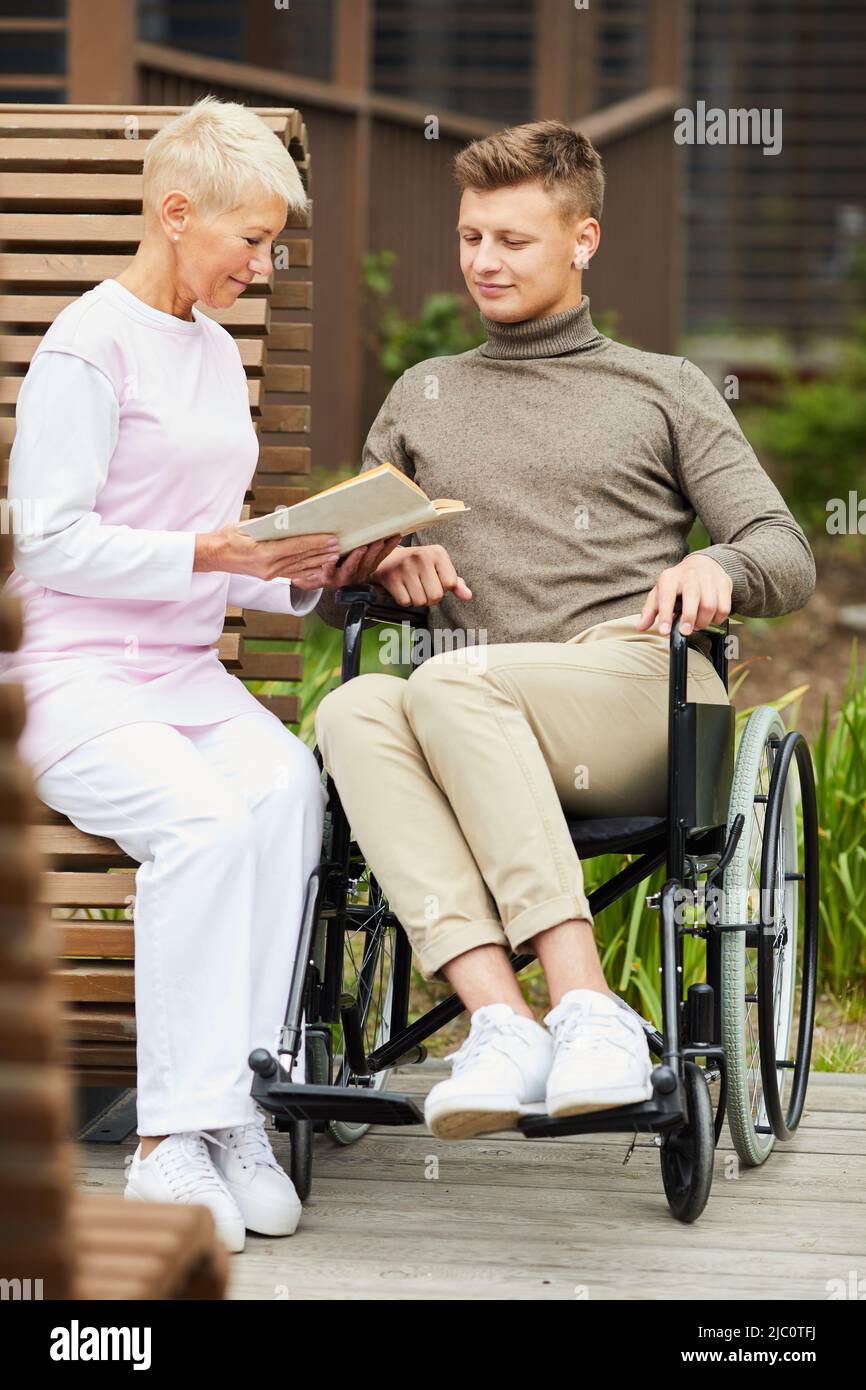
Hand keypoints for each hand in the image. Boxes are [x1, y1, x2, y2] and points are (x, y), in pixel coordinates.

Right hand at [195, 525, 343, 584]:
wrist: (213, 555)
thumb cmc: (228, 537)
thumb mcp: (247, 526)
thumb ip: (269, 524)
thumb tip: (290, 518)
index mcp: (264, 553)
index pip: (296, 546)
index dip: (315, 542)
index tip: (330, 538)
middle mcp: (269, 567)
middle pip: (302, 558)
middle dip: (322, 552)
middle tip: (338, 546)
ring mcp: (270, 574)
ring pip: (300, 567)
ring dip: (319, 561)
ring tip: (333, 556)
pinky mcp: (270, 576)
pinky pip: (293, 573)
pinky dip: (308, 570)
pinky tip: (319, 568)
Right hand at [307, 534, 404, 591]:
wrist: (335, 578)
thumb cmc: (321, 572)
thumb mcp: (310, 576)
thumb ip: (303, 576)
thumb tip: (292, 569)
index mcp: (331, 577)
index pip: (330, 572)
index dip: (330, 566)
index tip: (331, 558)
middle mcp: (346, 577)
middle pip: (354, 568)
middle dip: (359, 557)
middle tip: (363, 547)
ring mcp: (360, 572)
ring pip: (370, 563)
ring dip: (377, 551)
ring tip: (382, 539)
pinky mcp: (371, 567)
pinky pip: (381, 558)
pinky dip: (389, 547)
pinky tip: (395, 537)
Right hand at [370, 542, 471, 606]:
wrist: (388, 558)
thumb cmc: (419, 565)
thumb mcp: (439, 568)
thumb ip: (455, 582)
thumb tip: (468, 596)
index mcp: (437, 552)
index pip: (450, 584)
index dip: (443, 587)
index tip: (435, 580)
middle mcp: (421, 557)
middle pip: (435, 596)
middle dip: (430, 597)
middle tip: (423, 586)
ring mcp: (405, 567)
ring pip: (420, 602)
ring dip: (417, 599)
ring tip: (412, 586)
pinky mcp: (391, 577)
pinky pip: (405, 602)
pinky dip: (405, 600)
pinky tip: (403, 588)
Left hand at [636, 553, 732, 635]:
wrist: (703, 564)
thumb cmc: (678, 583)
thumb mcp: (660, 593)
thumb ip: (650, 611)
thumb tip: (640, 626)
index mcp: (670, 578)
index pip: (666, 596)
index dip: (665, 614)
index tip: (665, 631)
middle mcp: (690, 576)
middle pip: (693, 598)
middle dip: (689, 618)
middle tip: (685, 632)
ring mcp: (709, 579)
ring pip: (710, 605)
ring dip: (703, 621)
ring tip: (696, 624)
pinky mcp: (724, 584)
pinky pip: (724, 607)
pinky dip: (717, 619)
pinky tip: (710, 619)